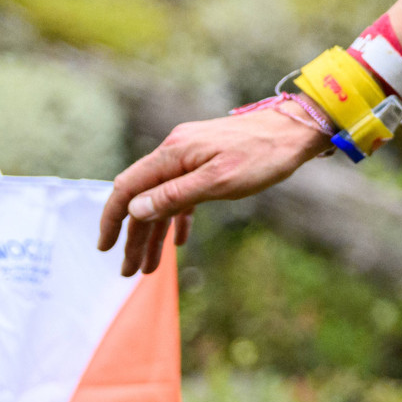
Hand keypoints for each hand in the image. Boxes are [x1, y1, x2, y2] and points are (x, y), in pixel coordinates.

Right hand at [98, 109, 332, 276]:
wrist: (297, 129)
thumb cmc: (262, 155)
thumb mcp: (219, 181)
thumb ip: (175, 196)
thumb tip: (135, 210)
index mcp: (173, 153)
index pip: (127, 188)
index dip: (112, 219)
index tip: (105, 248)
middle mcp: (176, 152)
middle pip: (144, 199)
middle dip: (135, 236)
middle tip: (130, 271)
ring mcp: (192, 156)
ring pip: (164, 199)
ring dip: (155, 232)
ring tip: (150, 267)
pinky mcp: (208, 161)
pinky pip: (183, 193)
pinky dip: (178, 218)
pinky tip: (179, 241)